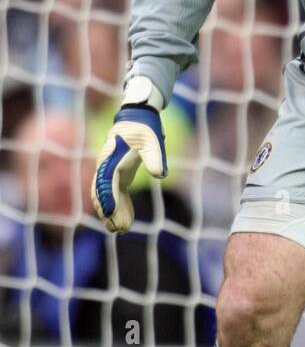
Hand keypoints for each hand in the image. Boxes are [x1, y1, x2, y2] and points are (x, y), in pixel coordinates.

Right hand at [91, 105, 167, 232]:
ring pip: (107, 197)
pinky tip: (127, 222)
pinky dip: (121, 207)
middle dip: (109, 212)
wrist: (138, 116)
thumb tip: (160, 174)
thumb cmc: (144, 128)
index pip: (106, 183)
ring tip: (120, 230)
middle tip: (118, 229)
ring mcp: (111, 172)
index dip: (108, 199)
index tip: (110, 214)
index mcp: (111, 159)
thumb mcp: (151, 140)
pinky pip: (117, 194)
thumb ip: (154, 157)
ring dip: (113, 213)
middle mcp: (106, 167)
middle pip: (102, 193)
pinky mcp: (119, 175)